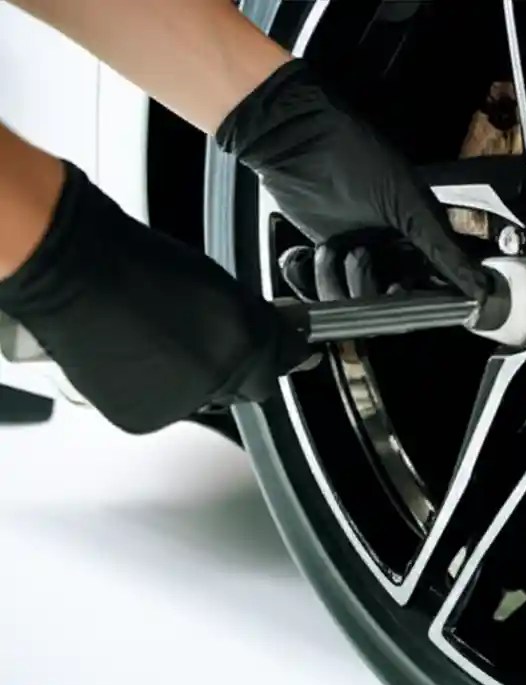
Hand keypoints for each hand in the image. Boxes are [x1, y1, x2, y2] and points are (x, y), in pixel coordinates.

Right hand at [0, 163, 310, 434]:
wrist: (76, 273)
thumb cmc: (139, 264)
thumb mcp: (217, 284)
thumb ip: (249, 319)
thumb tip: (271, 333)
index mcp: (247, 337)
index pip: (284, 361)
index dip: (281, 354)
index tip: (286, 350)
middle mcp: (221, 374)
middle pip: (248, 386)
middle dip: (235, 368)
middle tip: (203, 341)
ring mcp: (183, 400)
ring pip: (205, 400)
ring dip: (192, 381)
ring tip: (158, 343)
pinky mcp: (145, 417)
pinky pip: (165, 409)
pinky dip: (154, 390)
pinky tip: (137, 358)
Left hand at [215, 59, 492, 301]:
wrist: (298, 143)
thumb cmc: (359, 161)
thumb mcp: (407, 206)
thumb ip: (442, 250)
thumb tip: (479, 288)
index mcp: (418, 236)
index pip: (434, 283)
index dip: (431, 299)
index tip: (419, 299)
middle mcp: (390, 249)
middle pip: (393, 299)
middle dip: (382, 296)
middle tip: (375, 277)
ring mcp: (356, 253)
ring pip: (355, 298)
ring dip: (342, 281)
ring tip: (338, 249)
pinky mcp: (324, 254)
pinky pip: (322, 288)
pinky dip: (314, 277)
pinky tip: (314, 253)